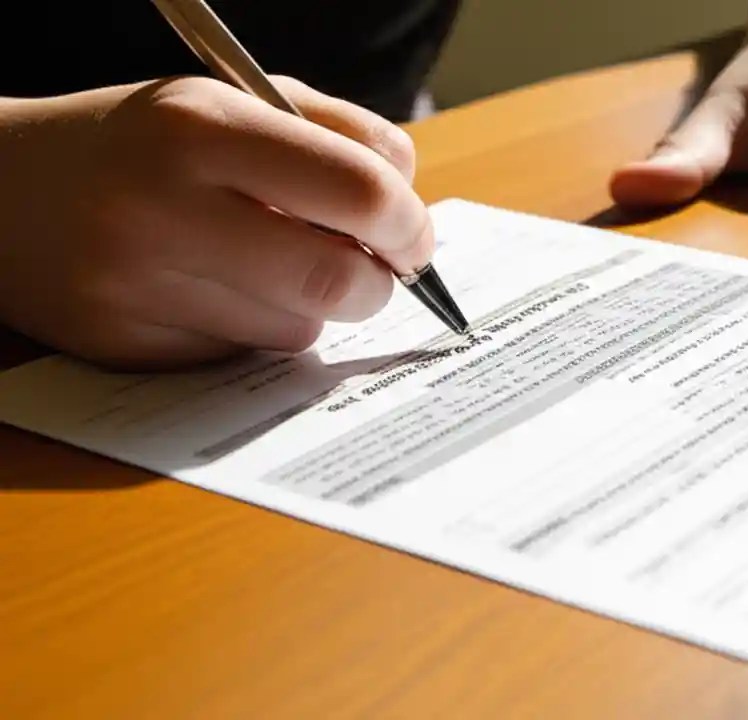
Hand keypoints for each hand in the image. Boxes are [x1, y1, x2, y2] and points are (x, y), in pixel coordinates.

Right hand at [0, 75, 430, 369]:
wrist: (5, 192)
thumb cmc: (146, 143)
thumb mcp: (235, 101)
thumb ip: (339, 134)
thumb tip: (408, 195)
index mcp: (201, 127)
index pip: (358, 191)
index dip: (407, 224)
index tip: (411, 235)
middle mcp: (163, 207)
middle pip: (336, 279)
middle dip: (376, 283)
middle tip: (369, 269)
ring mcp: (137, 286)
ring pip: (297, 330)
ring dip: (308, 306)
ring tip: (261, 264)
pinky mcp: (125, 347)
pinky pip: (243, 358)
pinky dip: (253, 330)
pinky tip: (209, 291)